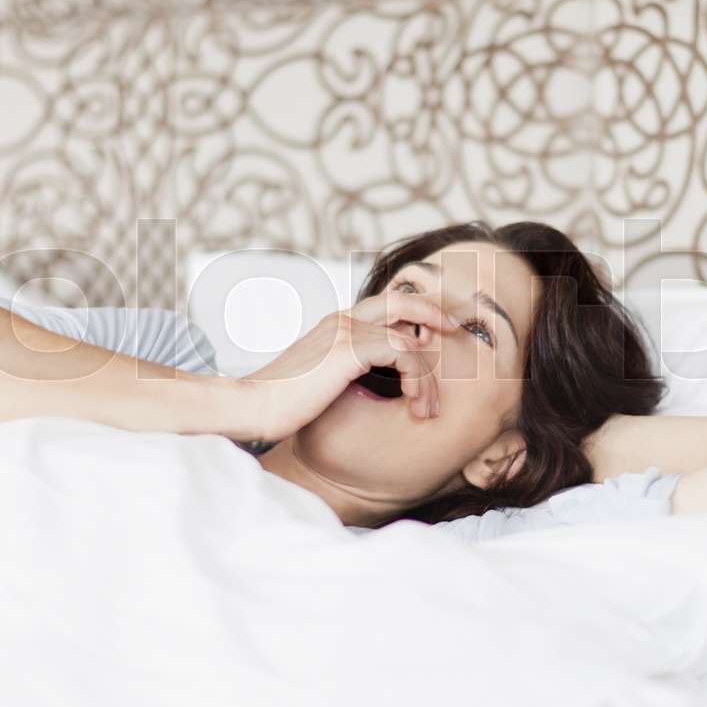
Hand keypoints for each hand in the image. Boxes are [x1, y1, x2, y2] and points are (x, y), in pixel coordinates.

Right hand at [234, 292, 460, 441]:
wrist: (250, 406)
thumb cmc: (279, 403)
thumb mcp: (317, 381)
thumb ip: (341, 372)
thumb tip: (362, 385)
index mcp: (334, 324)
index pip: (384, 306)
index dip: (414, 315)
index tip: (436, 335)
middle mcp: (341, 320)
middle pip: (402, 300)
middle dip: (435, 312)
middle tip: (456, 330)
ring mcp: (345, 331)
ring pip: (410, 337)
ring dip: (428, 375)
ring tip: (429, 406)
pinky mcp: (349, 350)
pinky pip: (403, 353)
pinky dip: (418, 377)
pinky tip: (415, 402)